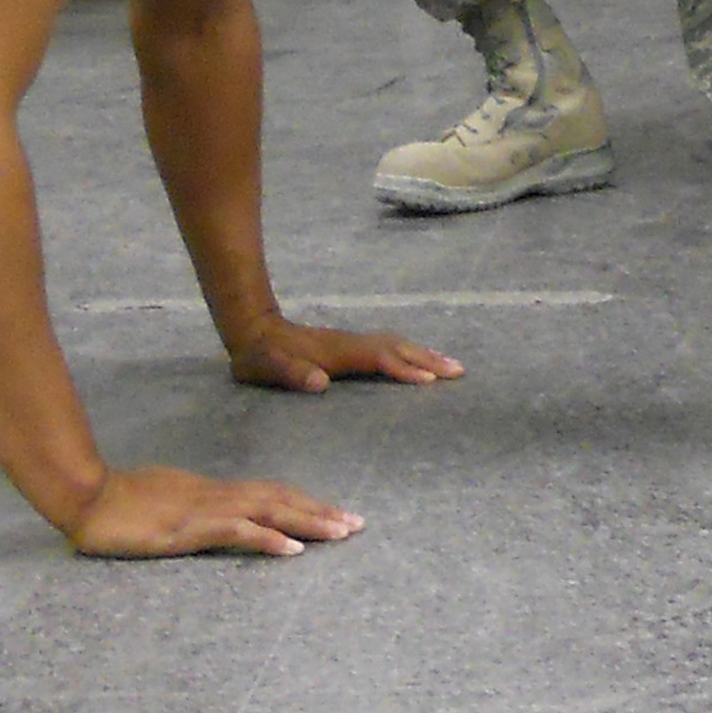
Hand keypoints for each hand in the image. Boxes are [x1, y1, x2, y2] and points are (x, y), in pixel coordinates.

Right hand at [63, 462, 364, 558]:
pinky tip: (293, 550)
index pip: (268, 492)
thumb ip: (191, 511)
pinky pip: (237, 531)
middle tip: (358, 523)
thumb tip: (212, 520)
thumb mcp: (164, 506)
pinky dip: (269, 538)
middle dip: (320, 510)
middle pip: (279, 497)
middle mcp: (216, 495)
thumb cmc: (118, 503)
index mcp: (211, 491)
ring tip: (342, 533)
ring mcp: (205, 509)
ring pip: (269, 509)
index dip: (303, 501)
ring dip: (308, 521)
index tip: (335, 513)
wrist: (85, 495)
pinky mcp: (189, 528)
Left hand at [228, 316, 461, 392]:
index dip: (402, 369)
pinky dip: (410, 352)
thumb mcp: (266, 368)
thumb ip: (291, 374)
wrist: (252, 328)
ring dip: (423, 354)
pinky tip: (419, 361)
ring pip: (395, 344)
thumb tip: (320, 384)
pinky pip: (388, 347)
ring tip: (451, 366)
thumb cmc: (260, 357)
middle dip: (428, 359)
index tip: (430, 380)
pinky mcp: (349, 346)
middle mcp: (349, 343)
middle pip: (395, 347)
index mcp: (335, 352)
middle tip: (458, 371)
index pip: (377, 359)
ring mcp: (350, 342)